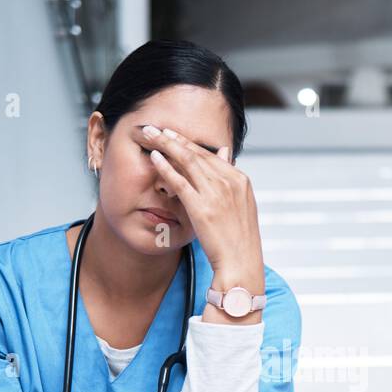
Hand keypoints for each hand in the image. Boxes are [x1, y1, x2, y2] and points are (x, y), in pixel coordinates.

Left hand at [132, 123, 262, 275]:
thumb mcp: (241, 204)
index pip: (210, 154)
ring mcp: (216, 194)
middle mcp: (229, 182)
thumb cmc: (239, 239)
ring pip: (187, 161)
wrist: (241, 263)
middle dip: (173, 138)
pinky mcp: (202, 207)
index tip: (172, 135)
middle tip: (155, 128)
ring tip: (150, 135)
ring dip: (166, 145)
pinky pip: (180, 181)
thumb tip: (225, 153)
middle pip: (196, 153)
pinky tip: (154, 158)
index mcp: (239, 180)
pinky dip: (166, 167)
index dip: (188, 143)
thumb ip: (230, 178)